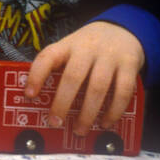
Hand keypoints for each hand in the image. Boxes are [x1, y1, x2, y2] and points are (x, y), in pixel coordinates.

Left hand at [24, 21, 144, 135]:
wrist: (121, 29)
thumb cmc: (89, 47)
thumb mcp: (69, 49)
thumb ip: (57, 68)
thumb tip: (39, 100)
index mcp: (67, 45)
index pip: (47, 57)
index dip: (36, 76)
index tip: (29, 96)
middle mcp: (87, 48)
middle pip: (73, 76)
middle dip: (62, 103)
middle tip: (55, 122)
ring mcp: (109, 56)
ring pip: (98, 87)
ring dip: (88, 113)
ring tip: (80, 129)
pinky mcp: (129, 65)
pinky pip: (122, 91)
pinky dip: (113, 111)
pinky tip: (105, 122)